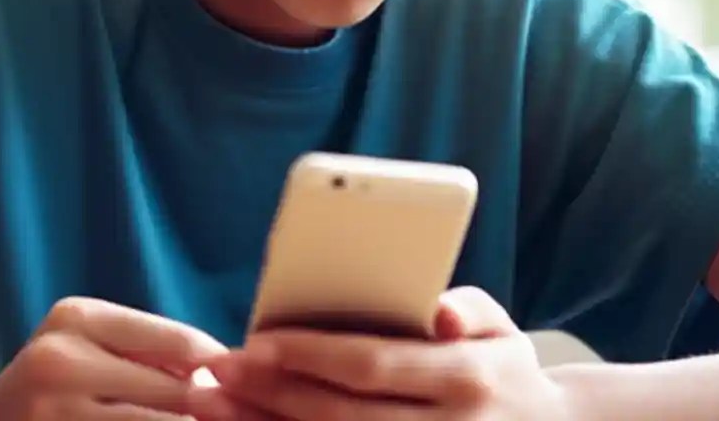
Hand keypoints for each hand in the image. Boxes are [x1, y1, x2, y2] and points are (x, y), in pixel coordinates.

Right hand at [0, 297, 253, 419]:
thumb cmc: (56, 379)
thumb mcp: (91, 342)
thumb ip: (150, 348)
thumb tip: (225, 369)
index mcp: (76, 318)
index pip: (176, 342)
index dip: (219, 366)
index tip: (244, 382)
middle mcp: (59, 360)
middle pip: (173, 389)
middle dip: (212, 406)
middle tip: (239, 410)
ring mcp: (55, 412)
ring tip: (212, 419)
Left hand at [209, 287, 572, 419]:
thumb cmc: (505, 372)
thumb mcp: (504, 331)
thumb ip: (469, 308)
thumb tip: (437, 311)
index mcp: (466, 379)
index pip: (372, 365)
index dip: (309, 355)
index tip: (254, 341)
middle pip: (340, 416)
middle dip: (270, 394)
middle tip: (216, 374)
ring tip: (213, 409)